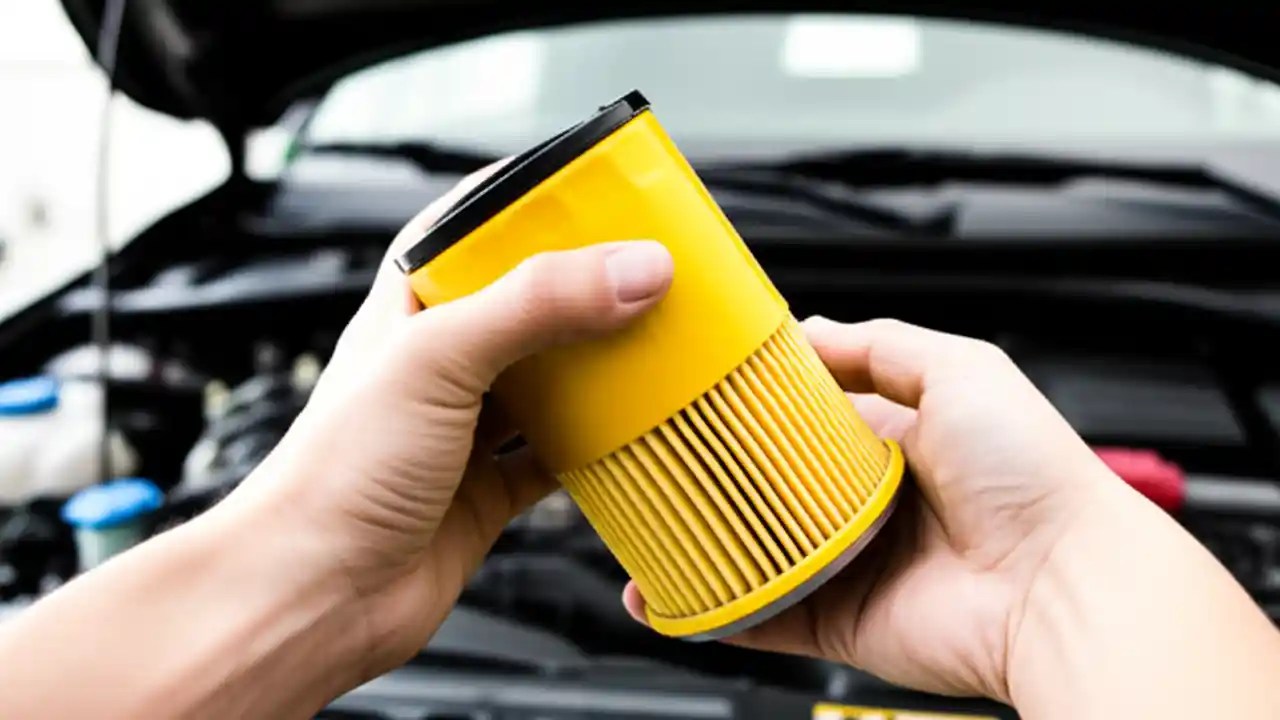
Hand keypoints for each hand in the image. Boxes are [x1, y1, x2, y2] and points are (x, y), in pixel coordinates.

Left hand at [223, 165, 674, 679]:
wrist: (312, 596)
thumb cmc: (335, 473)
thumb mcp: (438, 358)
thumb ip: (538, 304)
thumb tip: (634, 267)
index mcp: (413, 305)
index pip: (477, 225)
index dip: (537, 201)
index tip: (605, 190)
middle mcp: (441, 360)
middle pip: (531, 303)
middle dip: (592, 289)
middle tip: (654, 274)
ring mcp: (465, 426)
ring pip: (553, 380)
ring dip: (602, 369)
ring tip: (659, 347)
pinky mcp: (488, 487)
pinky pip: (559, 457)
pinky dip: (598, 449)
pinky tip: (630, 438)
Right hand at [623, 317, 1124, 700]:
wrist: (1063, 585)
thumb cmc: (1033, 477)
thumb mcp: (961, 367)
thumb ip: (880, 344)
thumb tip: (806, 327)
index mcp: (896, 439)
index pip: (804, 415)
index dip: (755, 402)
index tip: (704, 387)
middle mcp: (869, 503)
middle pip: (771, 482)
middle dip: (719, 472)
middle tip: (662, 453)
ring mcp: (852, 565)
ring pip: (758, 550)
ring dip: (705, 540)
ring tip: (648, 522)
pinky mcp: (840, 622)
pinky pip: (765, 616)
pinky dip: (718, 610)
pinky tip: (674, 593)